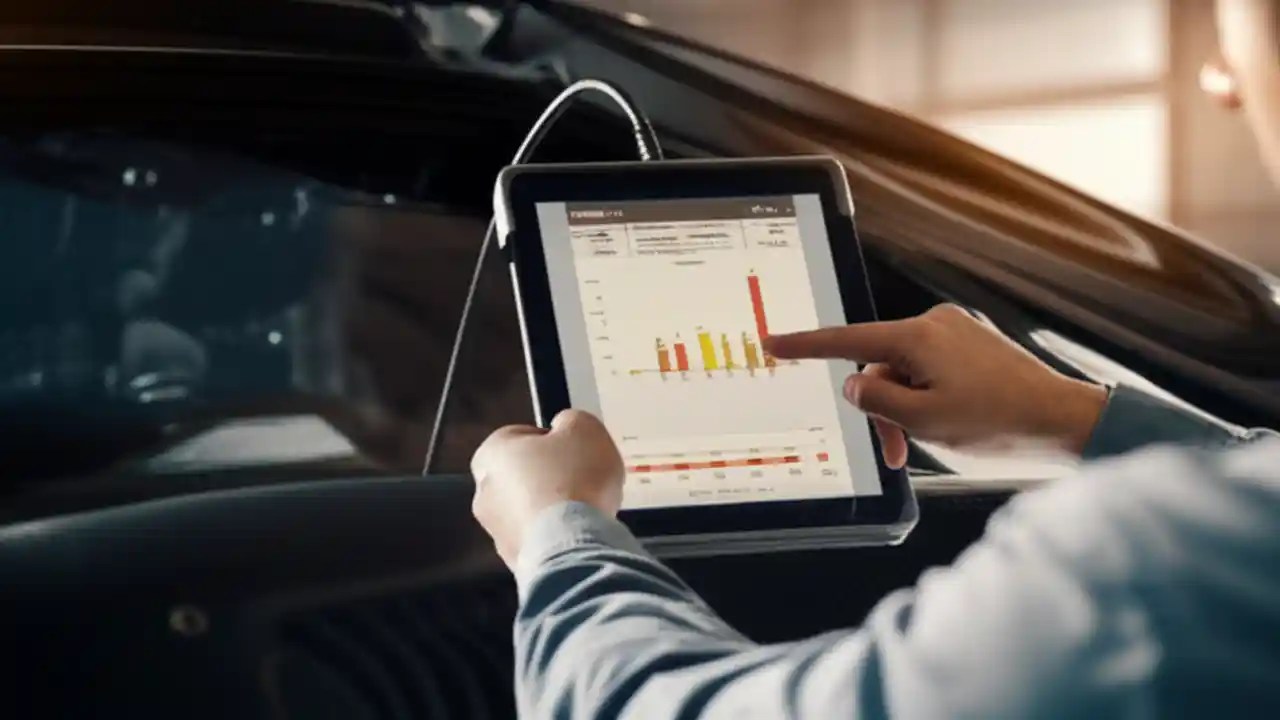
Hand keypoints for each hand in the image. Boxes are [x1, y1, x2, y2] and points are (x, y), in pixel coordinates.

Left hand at [470, 410, 623, 568]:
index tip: (574, 448)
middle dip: (552, 478)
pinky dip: (557, 537)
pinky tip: (580, 534)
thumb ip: (570, 421)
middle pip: (524, 476)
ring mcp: (497, 531)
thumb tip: (567, 428)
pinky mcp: (515, 560)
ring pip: (531, 511)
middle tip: (583, 478)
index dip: (553, 440)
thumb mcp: (583, 427)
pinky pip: (540, 540)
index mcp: (492, 452)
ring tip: (586, 510)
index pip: (521, 436)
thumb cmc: (573, 482)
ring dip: (554, 510)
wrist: (573, 546)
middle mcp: (485, 492)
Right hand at [764, 304, 1106, 467]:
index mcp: (921, 337)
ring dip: (907, 409)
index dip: (806, 346)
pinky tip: (950, 424)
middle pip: (881, 365)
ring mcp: (958, 333)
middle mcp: (938, 325)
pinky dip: (928, 398)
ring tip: (927, 443)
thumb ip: (878, 401)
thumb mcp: (924, 421)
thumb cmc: (1001, 423)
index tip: (775, 342)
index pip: (848, 340)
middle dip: (882, 409)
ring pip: (906, 372)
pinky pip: (931, 370)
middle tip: (896, 454)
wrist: (1067, 422)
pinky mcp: (974, 346)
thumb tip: (855, 383)